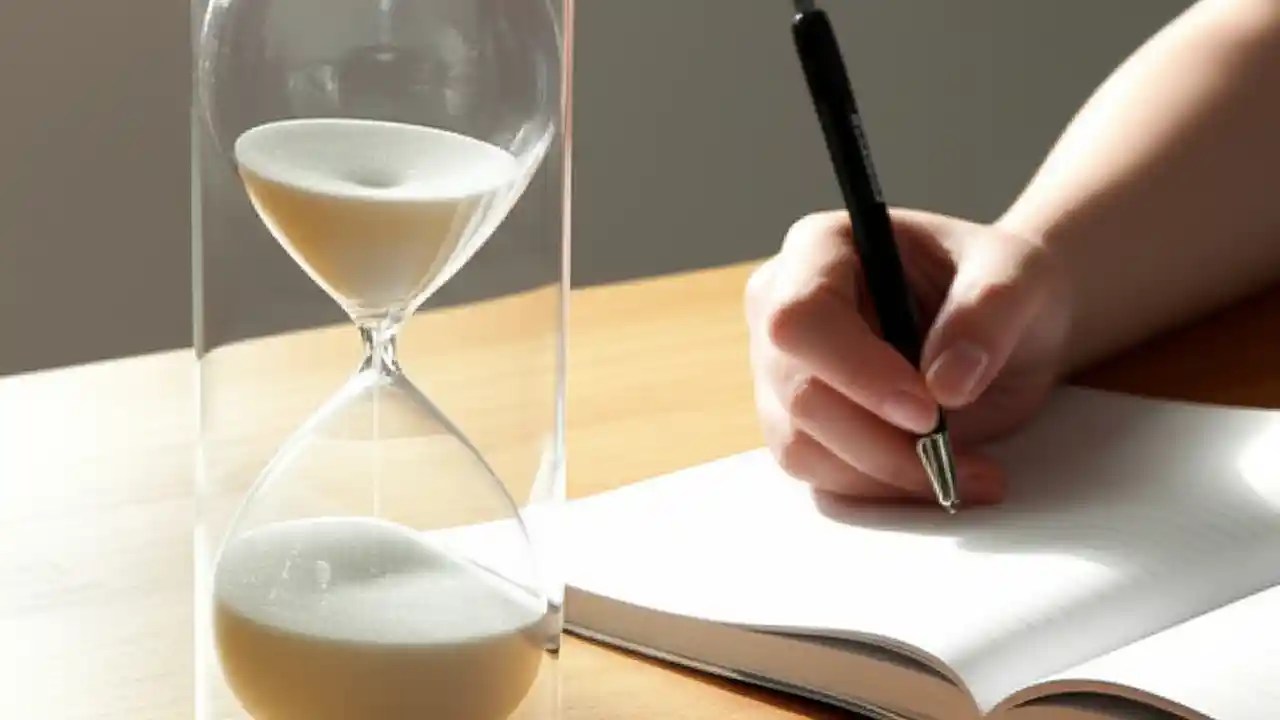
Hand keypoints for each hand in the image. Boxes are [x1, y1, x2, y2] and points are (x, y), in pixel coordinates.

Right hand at [745, 209, 1070, 503]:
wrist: (1006, 326)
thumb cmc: (1000, 286)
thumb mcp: (1018, 280)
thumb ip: (987, 316)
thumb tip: (945, 385)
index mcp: (820, 249)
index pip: (800, 316)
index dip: (855, 370)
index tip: (927, 410)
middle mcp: (781, 307)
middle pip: (798, 392)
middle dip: (880, 440)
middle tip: (956, 457)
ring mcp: (782, 371)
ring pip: (802, 445)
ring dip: (884, 473)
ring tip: (964, 472)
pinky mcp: (798, 424)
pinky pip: (819, 475)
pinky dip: (880, 488)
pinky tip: (936, 475)